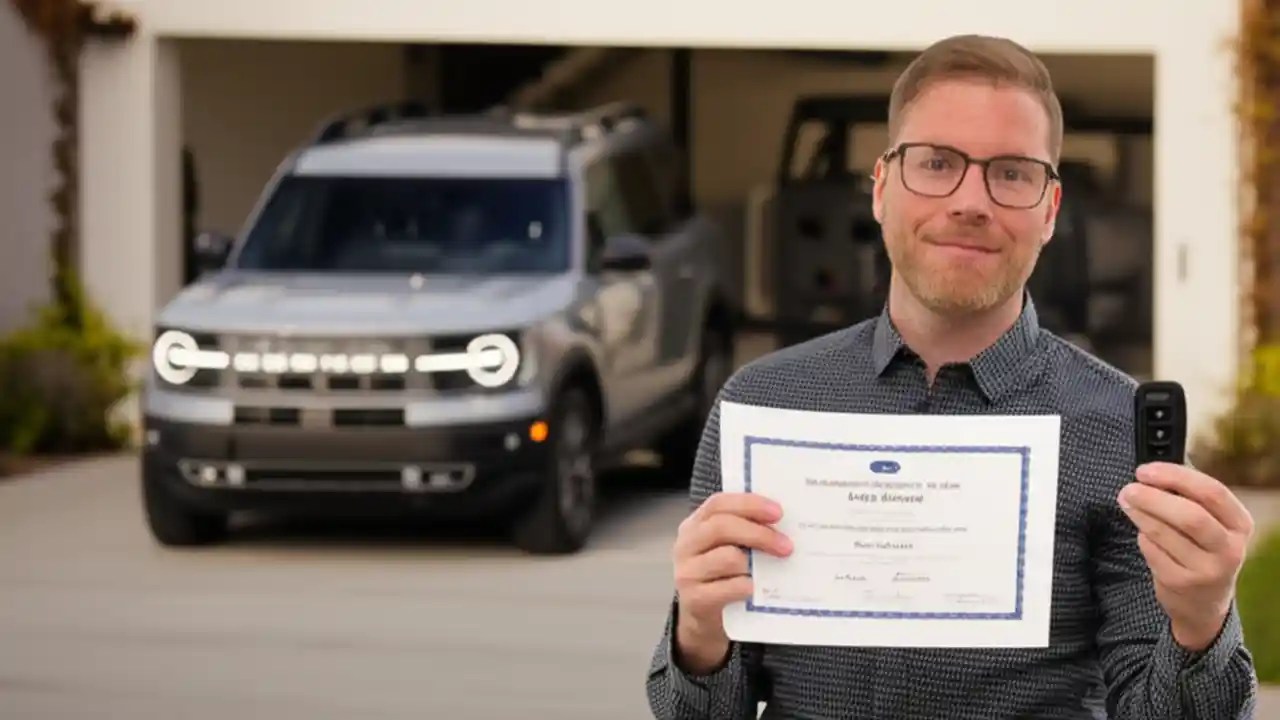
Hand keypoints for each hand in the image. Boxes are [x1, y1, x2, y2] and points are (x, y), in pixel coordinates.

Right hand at [671, 492, 792, 673]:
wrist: (703, 619)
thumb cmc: (722, 576)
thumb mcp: (727, 548)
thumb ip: (744, 531)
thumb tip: (782, 523)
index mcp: (694, 525)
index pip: (718, 504)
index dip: (749, 504)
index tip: (778, 512)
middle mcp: (685, 545)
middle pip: (722, 527)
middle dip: (759, 534)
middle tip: (786, 546)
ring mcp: (687, 573)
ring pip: (728, 557)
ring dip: (755, 563)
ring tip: (771, 570)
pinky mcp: (695, 600)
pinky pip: (730, 587)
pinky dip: (749, 586)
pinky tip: (757, 588)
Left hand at [1119, 462, 1255, 651]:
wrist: (1203, 603)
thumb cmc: (1202, 548)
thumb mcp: (1213, 525)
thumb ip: (1190, 498)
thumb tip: (1152, 475)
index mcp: (1240, 524)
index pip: (1212, 492)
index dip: (1175, 476)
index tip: (1145, 471)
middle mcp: (1229, 549)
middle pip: (1190, 516)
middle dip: (1153, 498)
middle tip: (1128, 489)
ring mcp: (1206, 570)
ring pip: (1165, 534)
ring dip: (1140, 514)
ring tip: (1127, 502)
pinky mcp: (1180, 583)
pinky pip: (1152, 551)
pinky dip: (1142, 537)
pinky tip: (1143, 533)